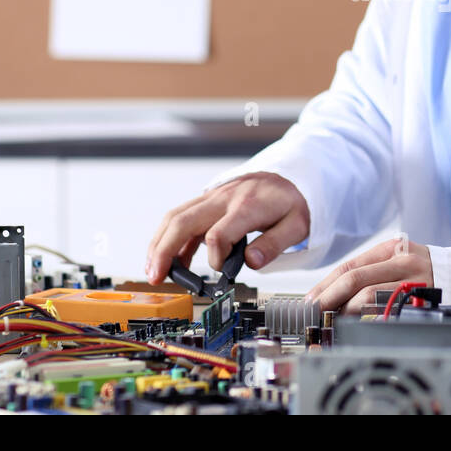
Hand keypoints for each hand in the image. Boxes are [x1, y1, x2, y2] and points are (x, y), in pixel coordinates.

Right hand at [145, 172, 309, 283]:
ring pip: (176, 216)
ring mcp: (213, 197)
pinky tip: (171, 259)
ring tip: (153, 269)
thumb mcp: (296, 225)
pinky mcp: (209, 199)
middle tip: (155, 275)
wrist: (291, 175)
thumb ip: (275, 244)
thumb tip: (251, 262)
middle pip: (183, 221)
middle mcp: (224, 198)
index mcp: (247, 206)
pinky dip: (170, 236)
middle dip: (163, 250)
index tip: (223, 270)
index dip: (215, 258)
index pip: (218, 234)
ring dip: (160, 242)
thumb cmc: (292, 201)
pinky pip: (182, 216)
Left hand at [305, 237, 432, 312]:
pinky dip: (369, 319)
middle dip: (329, 297)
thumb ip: (370, 271)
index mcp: (392, 249)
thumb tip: (333, 293)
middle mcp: (402, 261)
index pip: (350, 266)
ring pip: (370, 295)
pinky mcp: (420, 300)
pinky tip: (358, 325)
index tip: (310, 299)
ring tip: (332, 320)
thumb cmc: (425, 270)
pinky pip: (389, 311)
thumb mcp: (398, 260)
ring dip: (345, 310)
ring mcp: (412, 281)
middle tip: (314, 312)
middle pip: (356, 278)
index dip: (326, 284)